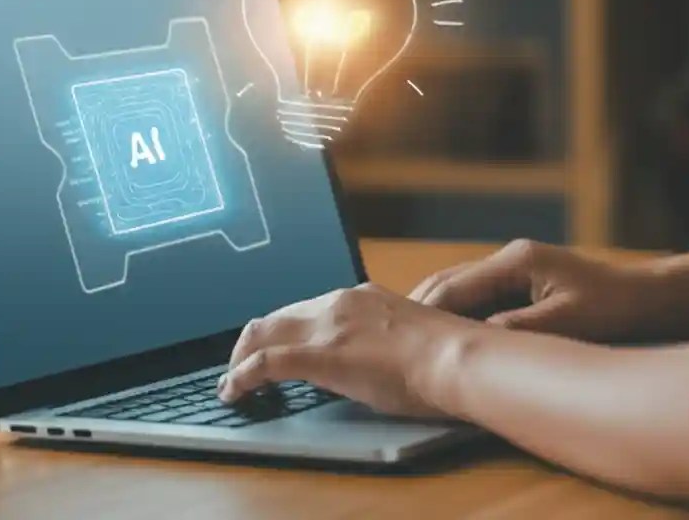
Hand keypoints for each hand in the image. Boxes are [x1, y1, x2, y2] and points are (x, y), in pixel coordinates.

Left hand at [217, 285, 479, 416]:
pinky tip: (234, 392)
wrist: (456, 357)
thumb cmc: (445, 356)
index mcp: (360, 297)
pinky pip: (266, 363)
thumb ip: (377, 340)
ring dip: (240, 359)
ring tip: (232, 383)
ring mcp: (328, 327)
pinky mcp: (321, 355)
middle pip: (276, 318)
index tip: (276, 351)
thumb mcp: (403, 337)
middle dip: (252, 344)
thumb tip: (366, 359)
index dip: (283, 332)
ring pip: (263, 334)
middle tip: (242, 369)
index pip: (306, 309)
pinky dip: (242, 376)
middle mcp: (338, 303)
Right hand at [408, 240, 663, 342]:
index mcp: (516, 261)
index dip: (424, 311)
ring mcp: (515, 268)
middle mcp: (510, 258)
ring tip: (407, 339)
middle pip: (448, 282)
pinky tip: (446, 337)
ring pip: (459, 288)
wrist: (646, 298)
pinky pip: (477, 297)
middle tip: (388, 336)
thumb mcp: (564, 323)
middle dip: (418, 308)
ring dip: (435, 311)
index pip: (455, 287)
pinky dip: (457, 314)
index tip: (399, 335)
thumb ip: (518, 329)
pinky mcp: (522, 282)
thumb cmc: (612, 308)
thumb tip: (475, 343)